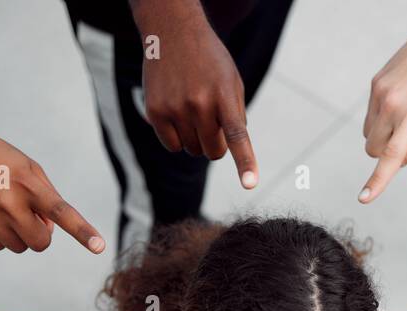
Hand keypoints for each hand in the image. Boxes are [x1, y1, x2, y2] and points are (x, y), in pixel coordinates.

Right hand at [0, 122, 104, 252]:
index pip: (61, 212)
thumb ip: (47, 197)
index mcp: (28, 184)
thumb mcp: (26, 166)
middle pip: (41, 243)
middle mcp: (9, 203)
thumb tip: (48, 230)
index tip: (100, 247)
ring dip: (20, 234)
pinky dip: (0, 235)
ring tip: (5, 208)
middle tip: (31, 216)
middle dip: (42, 235)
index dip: (82, 231)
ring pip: (20, 247)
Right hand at [136, 2, 256, 188]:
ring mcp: (175, 108)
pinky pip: (171, 145)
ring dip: (195, 139)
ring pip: (192, 150)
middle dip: (215, 144)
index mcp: (224, 96)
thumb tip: (231, 150)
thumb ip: (235, 115)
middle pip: (213, 152)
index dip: (245, 162)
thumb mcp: (232, 81)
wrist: (173, 31)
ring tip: (192, 109)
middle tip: (212, 122)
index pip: (237, 135)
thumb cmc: (208, 60)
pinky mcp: (155, 112)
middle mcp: (199, 103)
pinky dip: (176, 138)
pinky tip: (176, 113)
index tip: (250, 184)